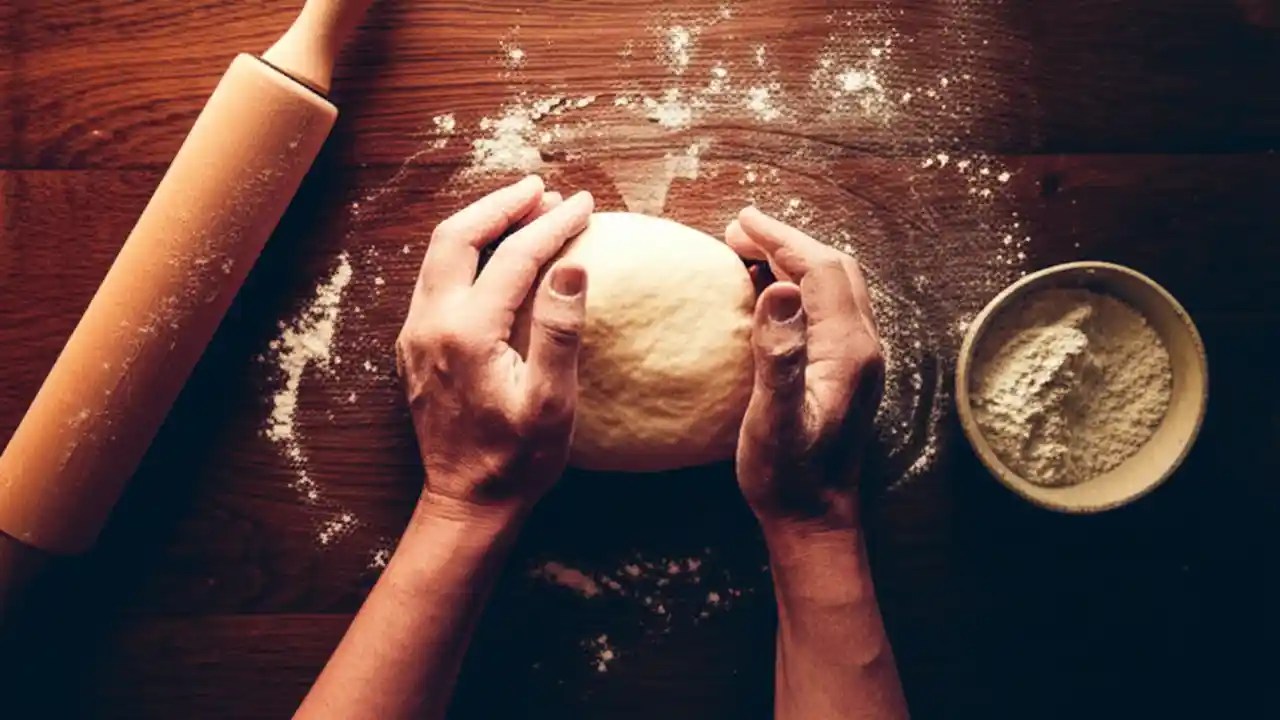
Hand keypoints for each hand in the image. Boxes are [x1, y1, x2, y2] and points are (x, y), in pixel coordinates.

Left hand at [395, 176, 593, 525]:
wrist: (468, 502)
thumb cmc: (518, 459)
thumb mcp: (551, 401)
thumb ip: (559, 330)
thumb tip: (572, 265)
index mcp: (467, 332)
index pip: (515, 257)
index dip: (552, 225)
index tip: (584, 205)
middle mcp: (431, 323)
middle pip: (457, 236)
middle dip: (502, 205)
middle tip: (542, 190)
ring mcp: (416, 334)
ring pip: (439, 254)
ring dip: (480, 224)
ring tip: (522, 209)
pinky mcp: (414, 346)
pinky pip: (435, 279)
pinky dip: (465, 252)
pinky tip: (492, 255)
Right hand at [725, 207, 883, 533]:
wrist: (815, 521)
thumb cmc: (788, 476)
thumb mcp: (774, 420)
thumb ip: (778, 356)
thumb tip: (777, 289)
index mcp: (848, 350)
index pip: (820, 270)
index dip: (781, 238)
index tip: (739, 221)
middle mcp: (863, 347)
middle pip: (833, 269)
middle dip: (787, 241)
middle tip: (737, 231)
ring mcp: (858, 360)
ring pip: (834, 287)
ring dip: (794, 261)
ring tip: (747, 251)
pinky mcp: (846, 372)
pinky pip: (828, 309)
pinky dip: (799, 286)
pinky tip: (769, 294)